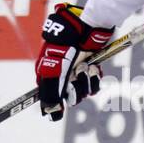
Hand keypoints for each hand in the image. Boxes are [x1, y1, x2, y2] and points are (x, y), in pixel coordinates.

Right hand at [36, 3, 113, 121]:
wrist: (86, 29)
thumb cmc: (66, 47)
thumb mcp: (54, 71)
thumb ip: (50, 93)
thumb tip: (50, 113)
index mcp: (48, 75)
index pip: (50, 98)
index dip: (55, 103)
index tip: (59, 109)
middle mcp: (62, 76)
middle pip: (69, 98)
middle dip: (75, 88)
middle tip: (74, 76)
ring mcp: (76, 73)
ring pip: (84, 92)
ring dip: (86, 80)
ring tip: (85, 66)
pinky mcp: (90, 70)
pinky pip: (94, 85)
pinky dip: (95, 77)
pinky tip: (93, 66)